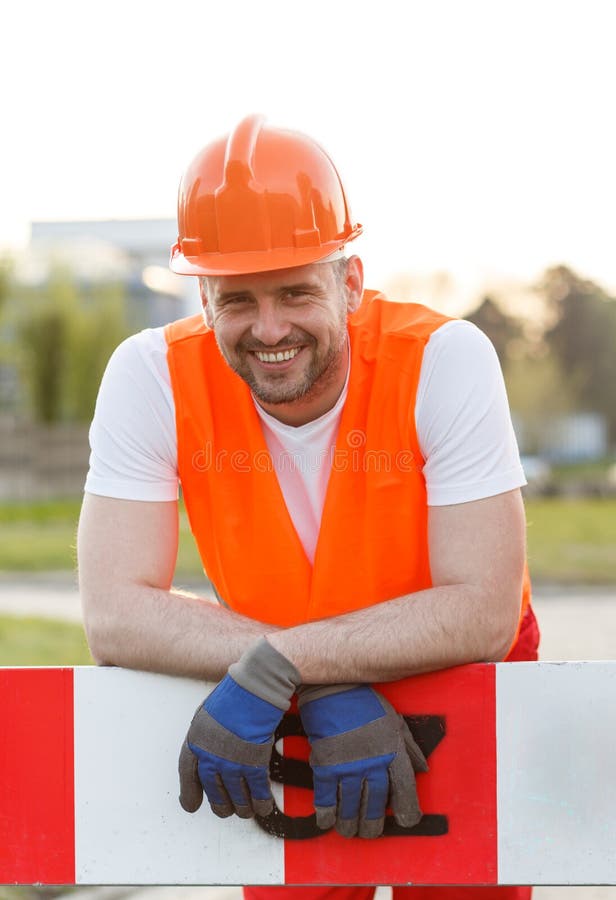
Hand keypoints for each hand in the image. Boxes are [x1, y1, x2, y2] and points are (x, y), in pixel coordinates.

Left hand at [179, 638, 299, 818]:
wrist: (254, 687)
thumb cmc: (235, 694)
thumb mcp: (208, 713)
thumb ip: (206, 736)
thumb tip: (208, 751)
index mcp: (195, 741)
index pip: (188, 775)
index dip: (189, 794)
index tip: (191, 806)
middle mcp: (210, 756)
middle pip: (213, 792)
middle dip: (221, 805)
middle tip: (226, 810)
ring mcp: (231, 762)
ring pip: (235, 797)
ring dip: (242, 808)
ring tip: (246, 811)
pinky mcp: (253, 763)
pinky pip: (256, 792)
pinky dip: (261, 803)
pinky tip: (263, 807)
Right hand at [299, 684, 427, 838]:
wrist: (333, 690)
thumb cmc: (365, 703)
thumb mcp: (394, 720)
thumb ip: (409, 747)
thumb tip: (423, 768)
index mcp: (393, 750)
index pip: (405, 788)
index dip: (407, 809)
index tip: (407, 821)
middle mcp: (373, 761)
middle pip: (376, 802)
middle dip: (373, 823)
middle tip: (369, 832)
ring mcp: (349, 765)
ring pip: (352, 805)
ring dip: (350, 823)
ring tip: (349, 831)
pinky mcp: (326, 765)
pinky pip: (327, 798)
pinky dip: (327, 813)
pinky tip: (327, 821)